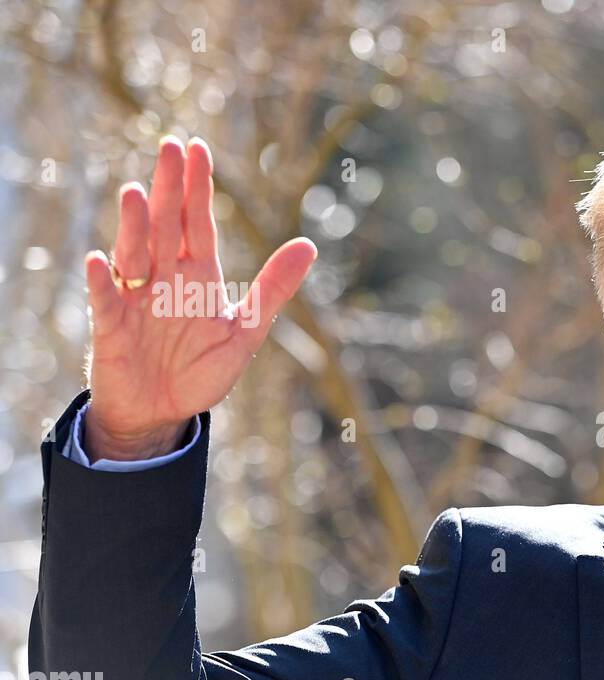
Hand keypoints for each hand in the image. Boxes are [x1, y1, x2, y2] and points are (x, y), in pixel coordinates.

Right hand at [82, 135, 316, 461]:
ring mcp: (135, 299)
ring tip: (137, 194)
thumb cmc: (200, 371)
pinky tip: (99, 261)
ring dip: (134, 226)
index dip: (199, 188)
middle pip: (167, 226)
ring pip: (134, 254)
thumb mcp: (246, 331)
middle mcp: (165, 279)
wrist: (163, 413)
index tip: (199, 149)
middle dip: (170, 189)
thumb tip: (309, 245)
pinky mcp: (112, 327)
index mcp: (198, 276)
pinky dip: (101, 282)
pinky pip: (105, 300)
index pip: (199, 223)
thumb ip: (273, 289)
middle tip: (172, 147)